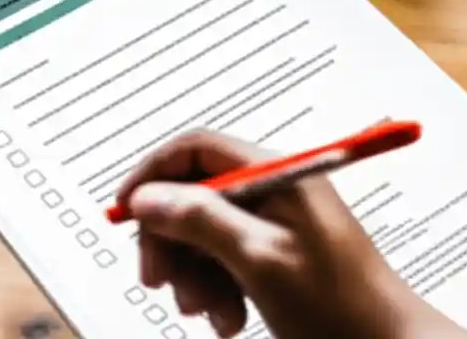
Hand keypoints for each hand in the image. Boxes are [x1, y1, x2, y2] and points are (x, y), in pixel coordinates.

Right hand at [115, 130, 466, 338]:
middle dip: (170, 239)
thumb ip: (200, 219)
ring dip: (193, 274)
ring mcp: (274, 224)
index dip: (153, 175)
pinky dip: (216, 290)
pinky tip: (229, 318)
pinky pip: (224, 261)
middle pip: (192, 195)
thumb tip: (148, 197)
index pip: (196, 149)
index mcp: (275, 174)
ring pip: (203, 234)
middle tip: (157, 278)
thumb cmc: (340, 306)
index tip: (126, 211)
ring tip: (207, 312)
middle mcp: (273, 191)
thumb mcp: (259, 259)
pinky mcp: (275, 256)